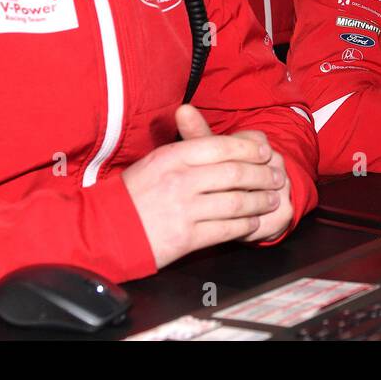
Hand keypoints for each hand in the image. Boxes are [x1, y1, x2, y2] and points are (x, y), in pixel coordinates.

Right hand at [122, 105, 284, 269]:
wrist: (104, 230)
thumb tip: (222, 141)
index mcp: (172, 156)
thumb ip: (187, 149)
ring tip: (269, 199)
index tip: (265, 151)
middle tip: (276, 176)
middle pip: (236, 173)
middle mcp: (180, 180)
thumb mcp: (155, 161)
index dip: (250, 148)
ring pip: (236, 202)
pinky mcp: (187, 238)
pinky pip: (227, 229)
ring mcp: (184, 210)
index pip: (222, 146)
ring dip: (259, 201)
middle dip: (262, 175)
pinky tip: (253, 222)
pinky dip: (246, 225)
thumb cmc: (131, 194)